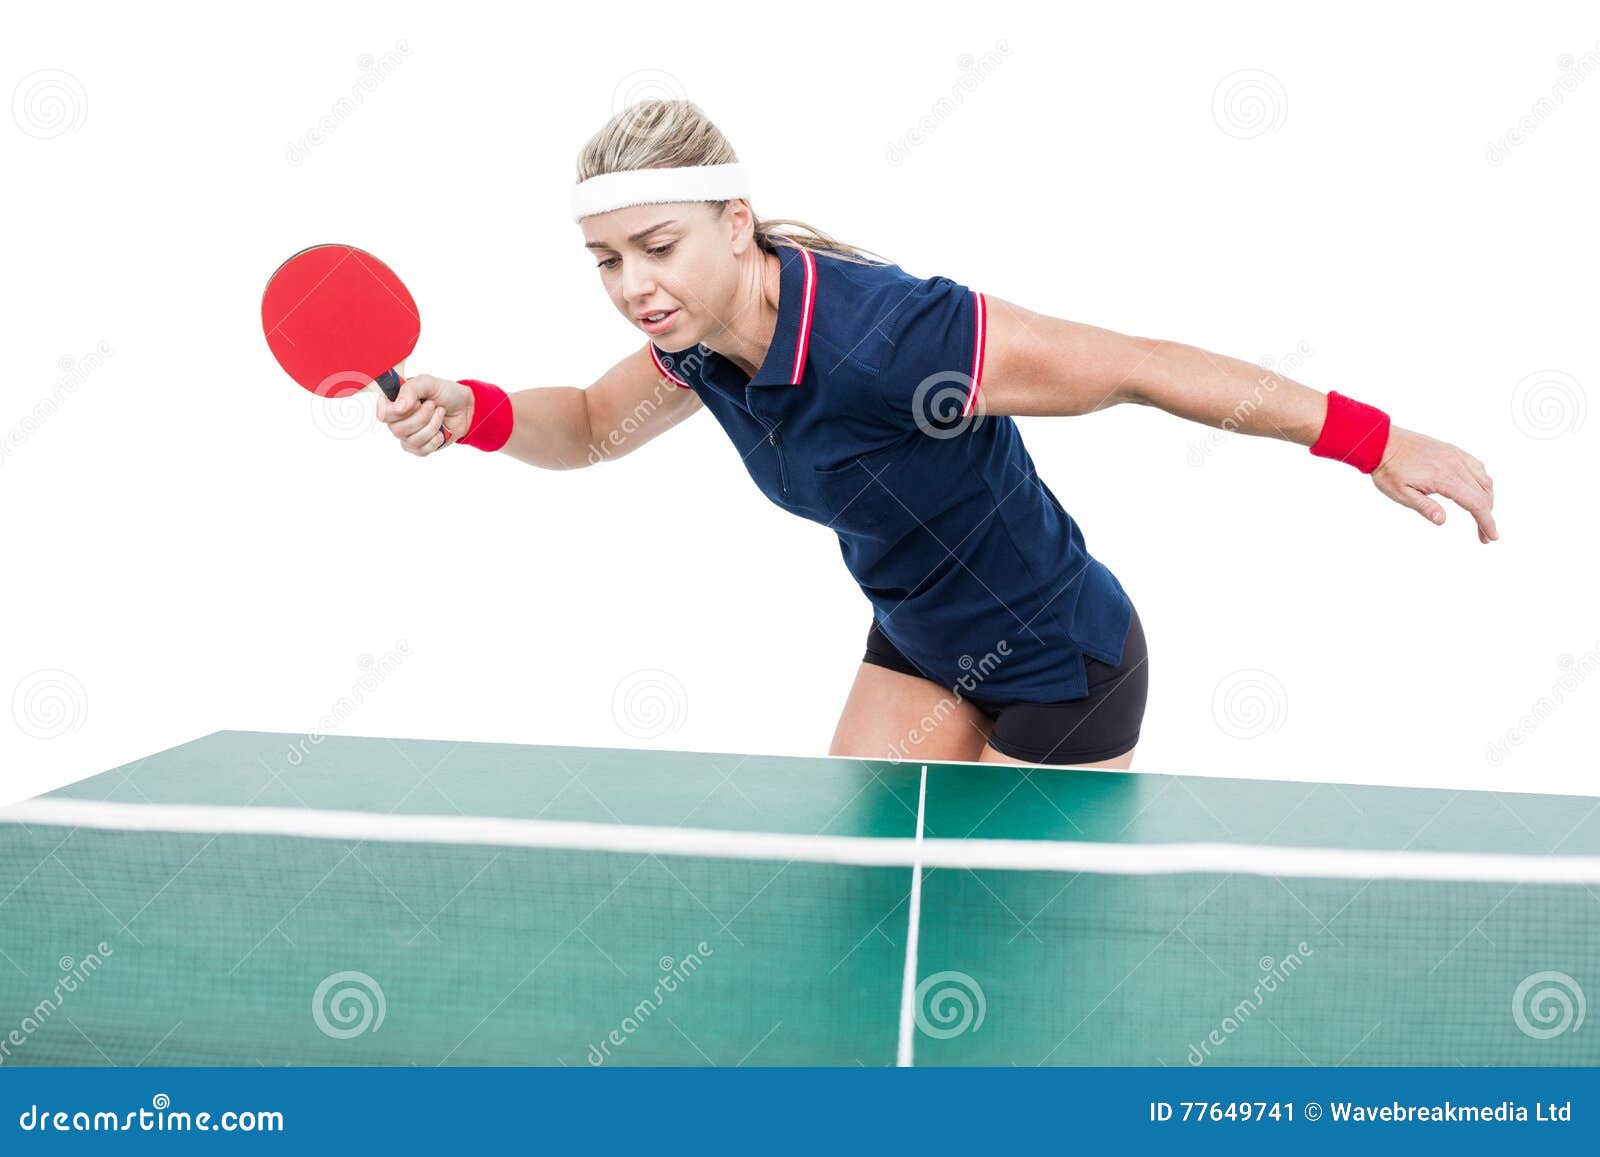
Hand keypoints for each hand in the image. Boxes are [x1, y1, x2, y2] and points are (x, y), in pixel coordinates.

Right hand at [376, 373, 472, 456]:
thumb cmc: (444, 392)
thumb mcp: (428, 383)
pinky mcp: (420, 447)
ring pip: (412, 440)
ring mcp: (408, 436)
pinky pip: (421, 450)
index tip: (415, 402)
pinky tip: (441, 430)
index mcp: (394, 403)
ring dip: (432, 425)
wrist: (464, 406)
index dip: (396, 411)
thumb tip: (398, 407)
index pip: (383, 414)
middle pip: (397, 429)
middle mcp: (397, 421)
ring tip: (440, 413)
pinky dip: (435, 439)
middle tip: (433, 404)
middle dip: (421, 416)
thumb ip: (410, 389)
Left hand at [1369, 427, 1497, 542]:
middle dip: (1487, 517)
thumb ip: (1423, 507)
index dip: (1486, 522)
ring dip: (1487, 500)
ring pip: (1484, 480)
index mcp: (1444, 478)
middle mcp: (1456, 465)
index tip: (1491, 537)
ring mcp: (1456, 456)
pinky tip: (1478, 491)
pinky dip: (1483, 482)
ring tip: (1482, 517)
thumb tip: (1442, 520)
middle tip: (1483, 536)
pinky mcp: (1453, 451)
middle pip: (1483, 494)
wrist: (1383, 442)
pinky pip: (1477, 467)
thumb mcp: (1400, 493)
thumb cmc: (1389, 469)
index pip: (1475, 503)